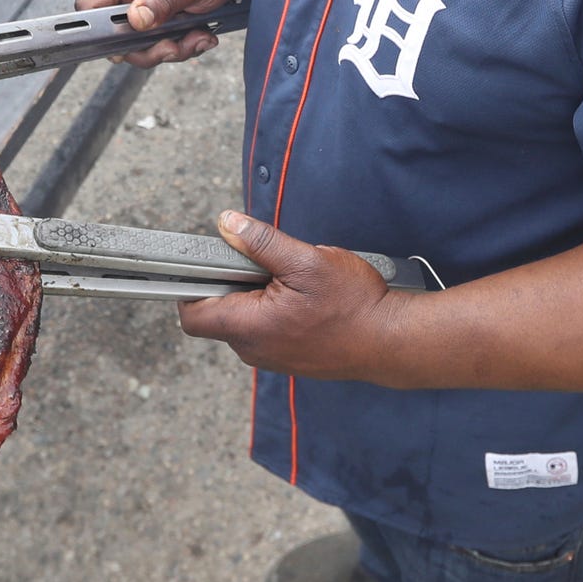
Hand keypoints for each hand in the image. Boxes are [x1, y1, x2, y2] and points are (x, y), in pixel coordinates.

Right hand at [74, 0, 246, 65]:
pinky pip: (157, 40)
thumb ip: (162, 1)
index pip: (90, 3)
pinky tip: (201, 34)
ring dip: (170, 48)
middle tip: (176, 46)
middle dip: (148, 47)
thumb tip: (135, 21)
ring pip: (138, 43)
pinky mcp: (157, 15)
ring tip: (199, 37)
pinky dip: (180, 44)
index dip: (100, 28)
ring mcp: (142, 3)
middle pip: (115, 33)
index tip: (130, 42)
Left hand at [176, 212, 411, 381]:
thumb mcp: (306, 260)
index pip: (192, 316)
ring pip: (243, 321)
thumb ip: (261, 242)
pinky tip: (302, 298)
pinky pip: (265, 330)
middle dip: (232, 284)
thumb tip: (226, 223)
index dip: (190, 287)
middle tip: (264, 264)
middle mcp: (254, 350)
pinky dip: (274, 310)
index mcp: (250, 328)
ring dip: (256, 296)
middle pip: (217, 314)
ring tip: (290, 281)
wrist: (393, 341)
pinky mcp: (289, 358)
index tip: (206, 264)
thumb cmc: (355, 304)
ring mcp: (272, 358)